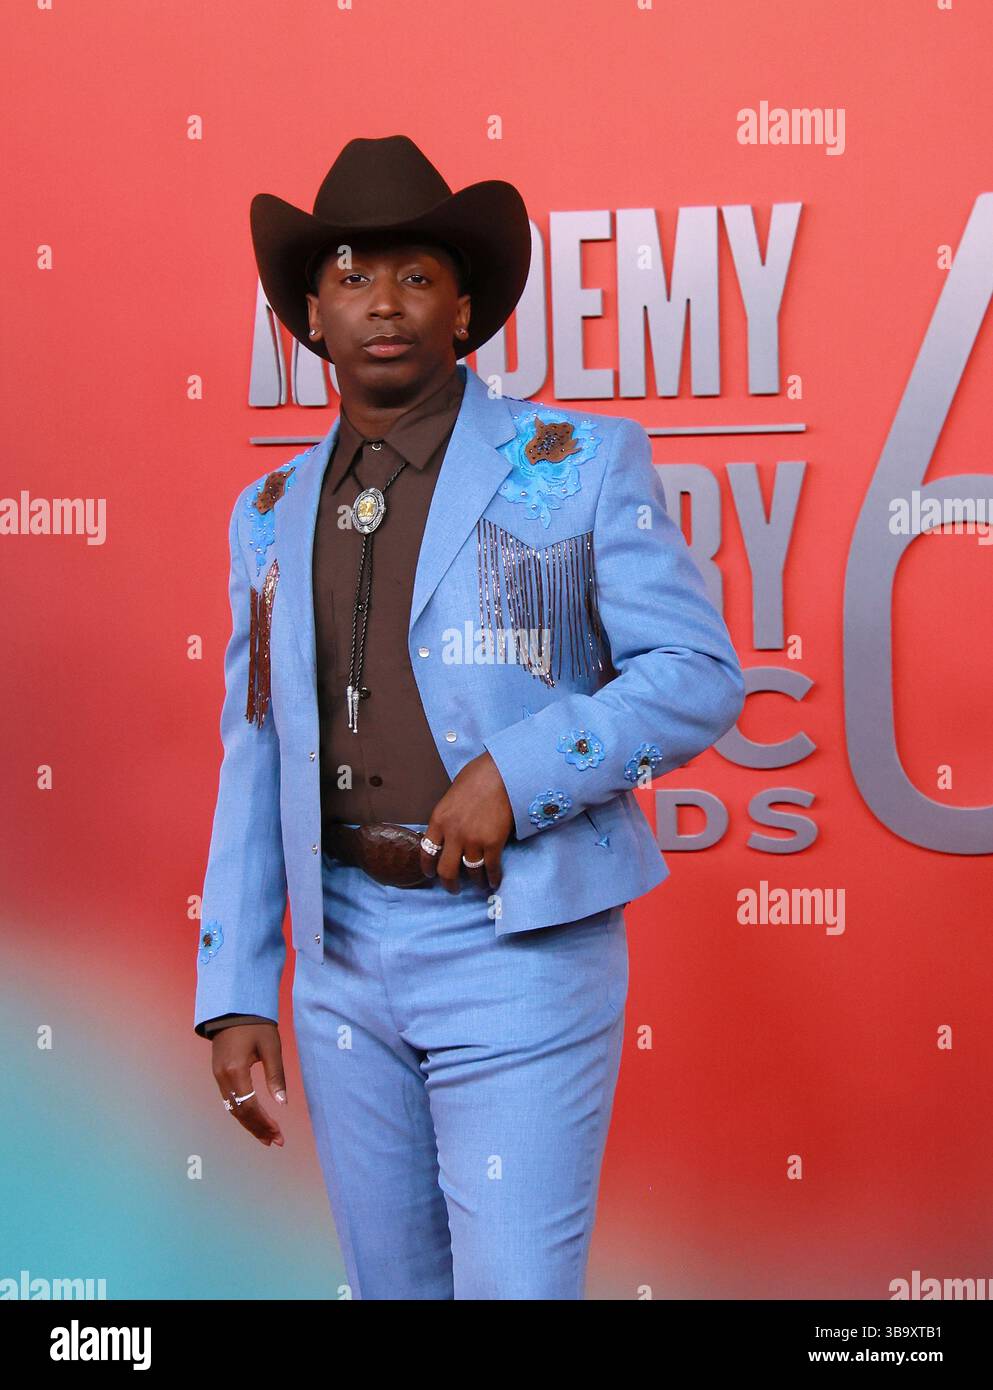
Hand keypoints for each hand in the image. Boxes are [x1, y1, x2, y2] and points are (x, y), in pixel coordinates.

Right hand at [212, 1023, 286, 1146]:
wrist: (234, 1007)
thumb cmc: (256, 1024)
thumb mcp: (271, 1047)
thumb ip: (276, 1075)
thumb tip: (283, 1103)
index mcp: (235, 1070)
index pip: (249, 1106)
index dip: (264, 1122)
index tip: (279, 1133)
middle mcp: (222, 1077)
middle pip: (239, 1113)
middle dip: (257, 1128)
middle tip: (275, 1141)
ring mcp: (217, 1075)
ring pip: (232, 1109)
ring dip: (250, 1124)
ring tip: (267, 1136)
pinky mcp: (218, 1073)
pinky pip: (229, 1100)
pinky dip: (242, 1112)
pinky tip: (254, 1119)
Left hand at [420, 750, 513, 893]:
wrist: (501, 771)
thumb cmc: (477, 777)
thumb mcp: (451, 797)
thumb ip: (448, 817)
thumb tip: (450, 832)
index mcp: (439, 820)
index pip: (426, 851)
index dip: (428, 867)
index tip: (431, 874)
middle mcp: (453, 833)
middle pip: (446, 870)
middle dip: (449, 883)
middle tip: (453, 888)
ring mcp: (473, 839)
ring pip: (470, 872)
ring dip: (475, 883)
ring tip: (479, 885)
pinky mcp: (493, 842)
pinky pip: (491, 868)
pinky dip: (493, 878)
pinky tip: (494, 881)